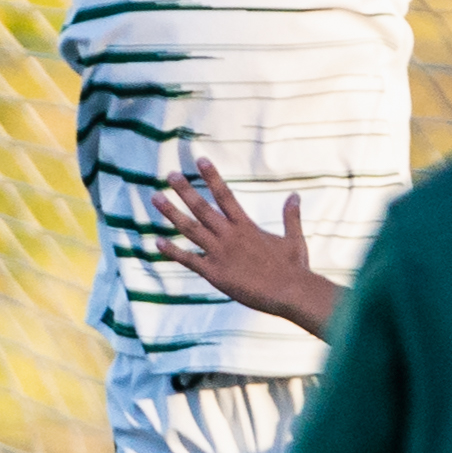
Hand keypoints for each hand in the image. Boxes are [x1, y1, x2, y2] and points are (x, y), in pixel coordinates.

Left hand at [154, 158, 340, 336]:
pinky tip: (158, 243)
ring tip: (156, 198)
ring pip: (190, 229)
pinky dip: (173, 252)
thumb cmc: (294, 268)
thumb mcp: (294, 238)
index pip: (225, 195)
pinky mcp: (215, 274)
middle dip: (184, 190)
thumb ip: (291, 216)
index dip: (212, 177)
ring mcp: (220, 254)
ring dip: (172, 213)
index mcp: (246, 226)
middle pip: (202, 208)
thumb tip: (295, 195)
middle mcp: (230, 235)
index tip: (200, 160)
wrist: (290, 292)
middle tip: (170, 174)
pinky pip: (189, 260)